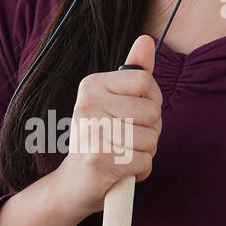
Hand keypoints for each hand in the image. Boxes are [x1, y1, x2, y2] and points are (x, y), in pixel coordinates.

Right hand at [55, 33, 161, 216]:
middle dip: (150, 131)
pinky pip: (145, 162)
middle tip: (125, 141)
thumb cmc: (101, 141)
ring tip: (122, 155)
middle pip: (152, 111)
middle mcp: (87, 106)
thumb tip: (147, 39)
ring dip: (145, 153)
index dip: (150, 102)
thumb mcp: (113, 103)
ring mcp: (93, 133)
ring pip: (152, 139)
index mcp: (91, 85)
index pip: (145, 82)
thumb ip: (133, 74)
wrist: (73, 185)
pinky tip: (121, 171)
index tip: (133, 115)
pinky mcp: (100, 161)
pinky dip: (140, 171)